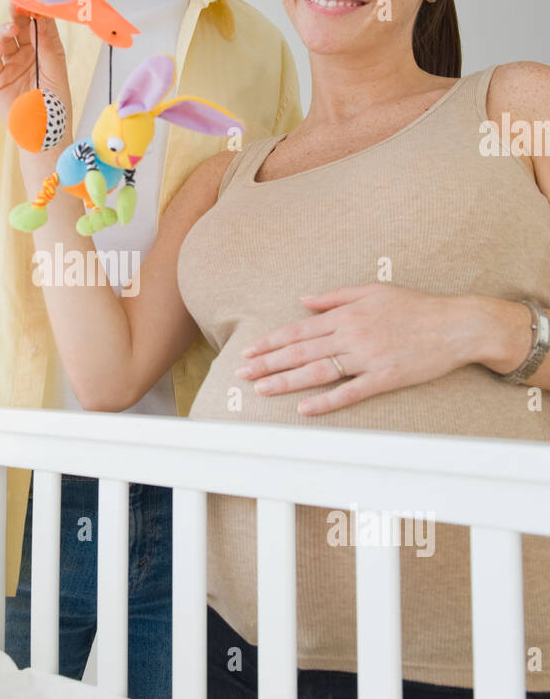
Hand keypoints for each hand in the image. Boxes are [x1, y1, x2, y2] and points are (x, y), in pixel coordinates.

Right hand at [0, 7, 72, 132]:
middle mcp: (28, 54)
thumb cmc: (56, 105)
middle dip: (18, 15)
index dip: (36, 11)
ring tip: (11, 29)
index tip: (33, 0)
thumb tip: (41, 16)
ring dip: (6, 31)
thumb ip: (47, 43)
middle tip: (17, 6)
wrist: (44, 134)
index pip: (39, 24)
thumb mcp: (56, 70)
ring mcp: (12, 65)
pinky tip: (0, 46)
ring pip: (5, 40)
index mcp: (45, 50)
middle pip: (20, 28)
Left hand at [234, 284, 469, 413]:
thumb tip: (303, 301)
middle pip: (301, 351)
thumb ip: (335, 297)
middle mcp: (352, 335)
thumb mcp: (373, 291)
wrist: (457, 325)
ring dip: (286, 381)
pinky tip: (305, 408)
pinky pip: (350, 391)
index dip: (271, 342)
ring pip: (319, 371)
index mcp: (347, 315)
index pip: (299, 330)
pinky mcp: (385, 377)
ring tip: (261, 389)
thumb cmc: (416, 307)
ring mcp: (368, 357)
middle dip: (268, 363)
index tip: (249, 352)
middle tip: (241, 374)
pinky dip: (326, 401)